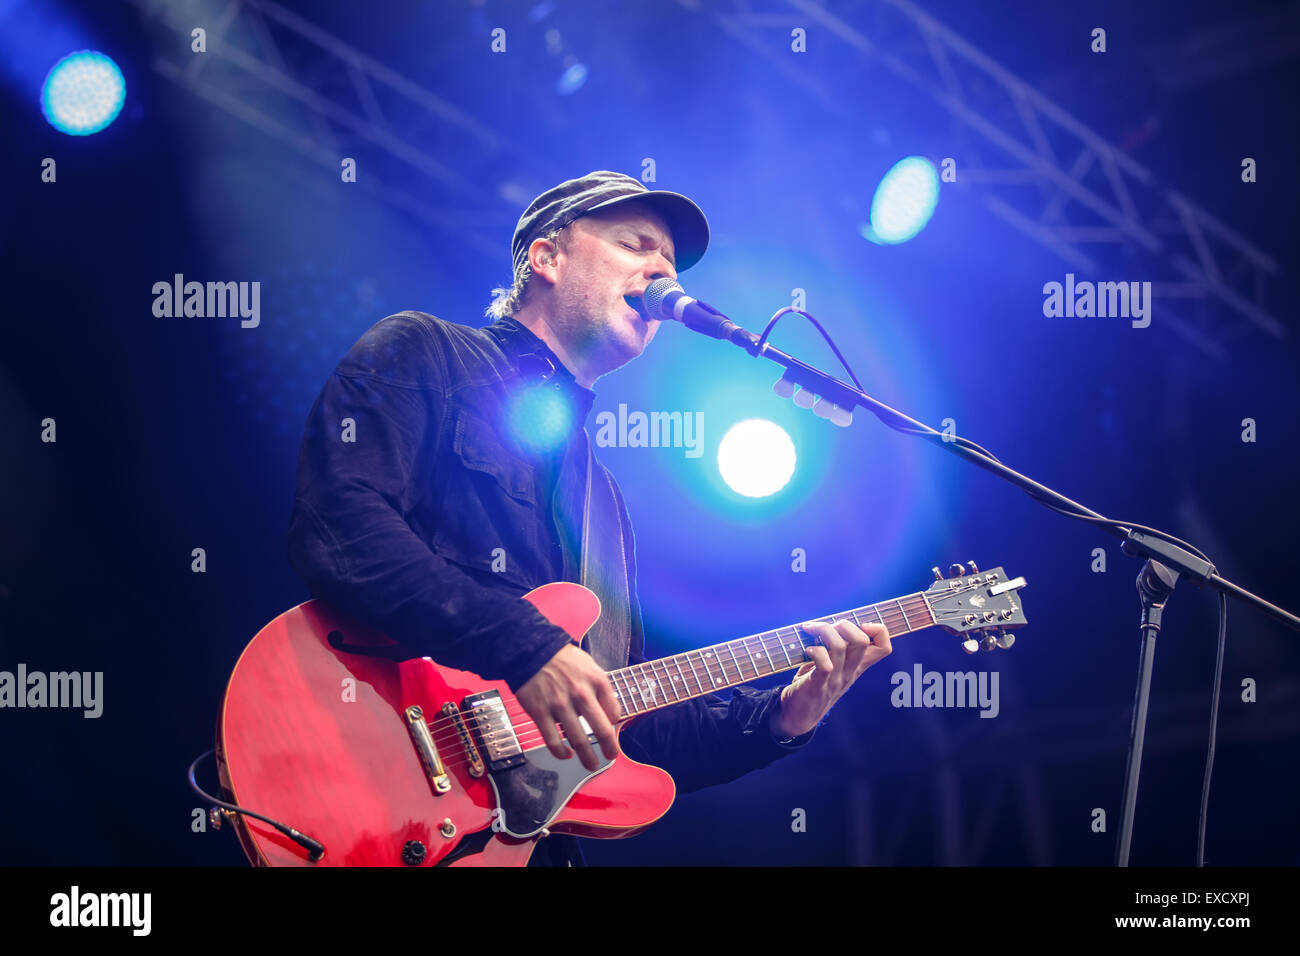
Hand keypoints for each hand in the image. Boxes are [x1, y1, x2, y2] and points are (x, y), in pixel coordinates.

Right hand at [515, 642, 622, 771]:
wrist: (530, 650)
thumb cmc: (562, 659)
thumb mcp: (590, 666)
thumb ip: (600, 688)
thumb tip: (610, 712)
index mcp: (596, 681)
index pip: (614, 712)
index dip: (613, 723)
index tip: (609, 728)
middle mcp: (580, 694)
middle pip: (602, 731)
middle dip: (610, 748)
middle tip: (611, 755)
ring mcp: (559, 705)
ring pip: (579, 741)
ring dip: (588, 758)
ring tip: (592, 765)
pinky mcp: (540, 713)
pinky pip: (553, 742)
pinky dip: (561, 753)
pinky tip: (566, 755)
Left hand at [771, 619, 891, 738]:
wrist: (798, 716)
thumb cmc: (813, 683)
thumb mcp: (833, 664)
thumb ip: (837, 647)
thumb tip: (832, 622)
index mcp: (857, 666)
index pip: (884, 647)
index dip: (879, 630)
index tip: (860, 624)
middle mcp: (850, 672)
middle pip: (862, 641)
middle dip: (845, 624)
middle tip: (828, 627)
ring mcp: (835, 680)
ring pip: (839, 646)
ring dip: (824, 631)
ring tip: (810, 631)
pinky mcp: (818, 686)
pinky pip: (824, 665)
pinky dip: (816, 651)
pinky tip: (808, 650)